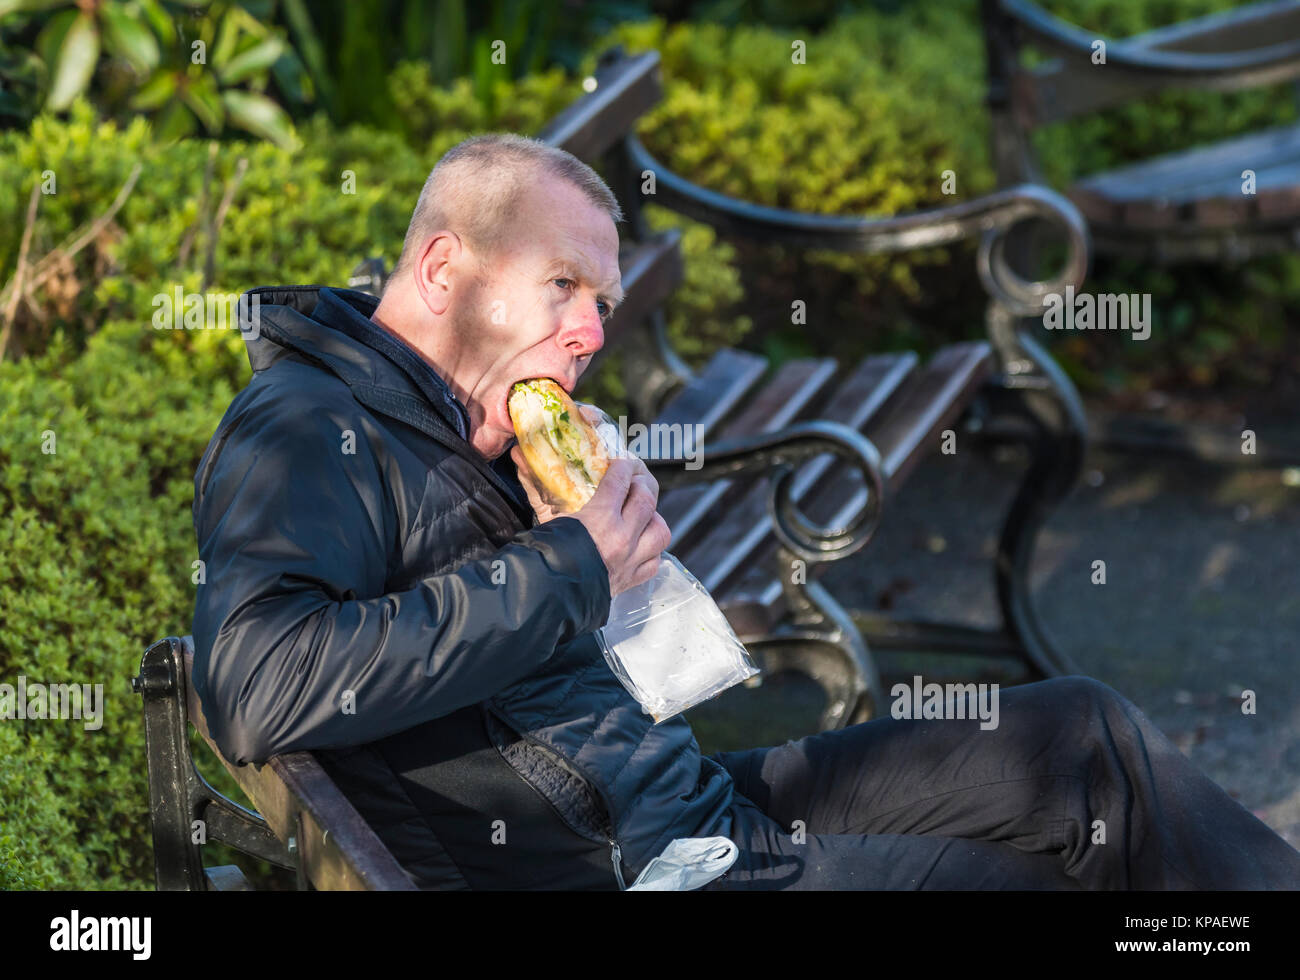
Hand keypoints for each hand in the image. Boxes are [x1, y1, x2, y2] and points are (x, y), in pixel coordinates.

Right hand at [510, 413, 670, 596]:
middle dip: (643, 484)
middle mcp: (623, 539)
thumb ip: (537, 486)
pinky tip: (642, 543)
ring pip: (660, 530)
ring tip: (643, 512)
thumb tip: (520, 456)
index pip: (621, 481)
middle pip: (646, 500)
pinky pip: (655, 561)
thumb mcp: (544, 517)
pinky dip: (653, 550)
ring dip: (654, 518)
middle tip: (635, 479)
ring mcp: (631, 561)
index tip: (621, 462)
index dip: (622, 467)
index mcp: (601, 519)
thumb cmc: (541, 557)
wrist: (545, 597)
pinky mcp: (632, 580)